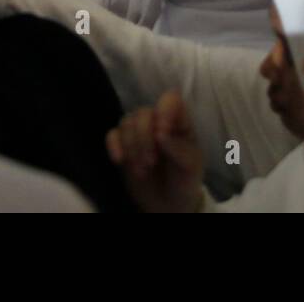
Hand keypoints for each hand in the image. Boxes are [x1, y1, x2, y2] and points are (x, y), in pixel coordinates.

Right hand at [106, 90, 203, 212]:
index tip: (161, 135)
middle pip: (143, 113)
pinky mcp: (123, 145)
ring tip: (142, 171)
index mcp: (179, 121)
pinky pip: (112, 134)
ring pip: (126, 123)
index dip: (164, 112)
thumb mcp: (191, 167)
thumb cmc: (184, 180)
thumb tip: (160, 134)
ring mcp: (138, 132)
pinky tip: (120, 160)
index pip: (170, 100)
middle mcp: (157, 121)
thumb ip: (179, 149)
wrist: (168, 204)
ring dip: (132, 148)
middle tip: (151, 163)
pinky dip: (114, 145)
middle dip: (144, 139)